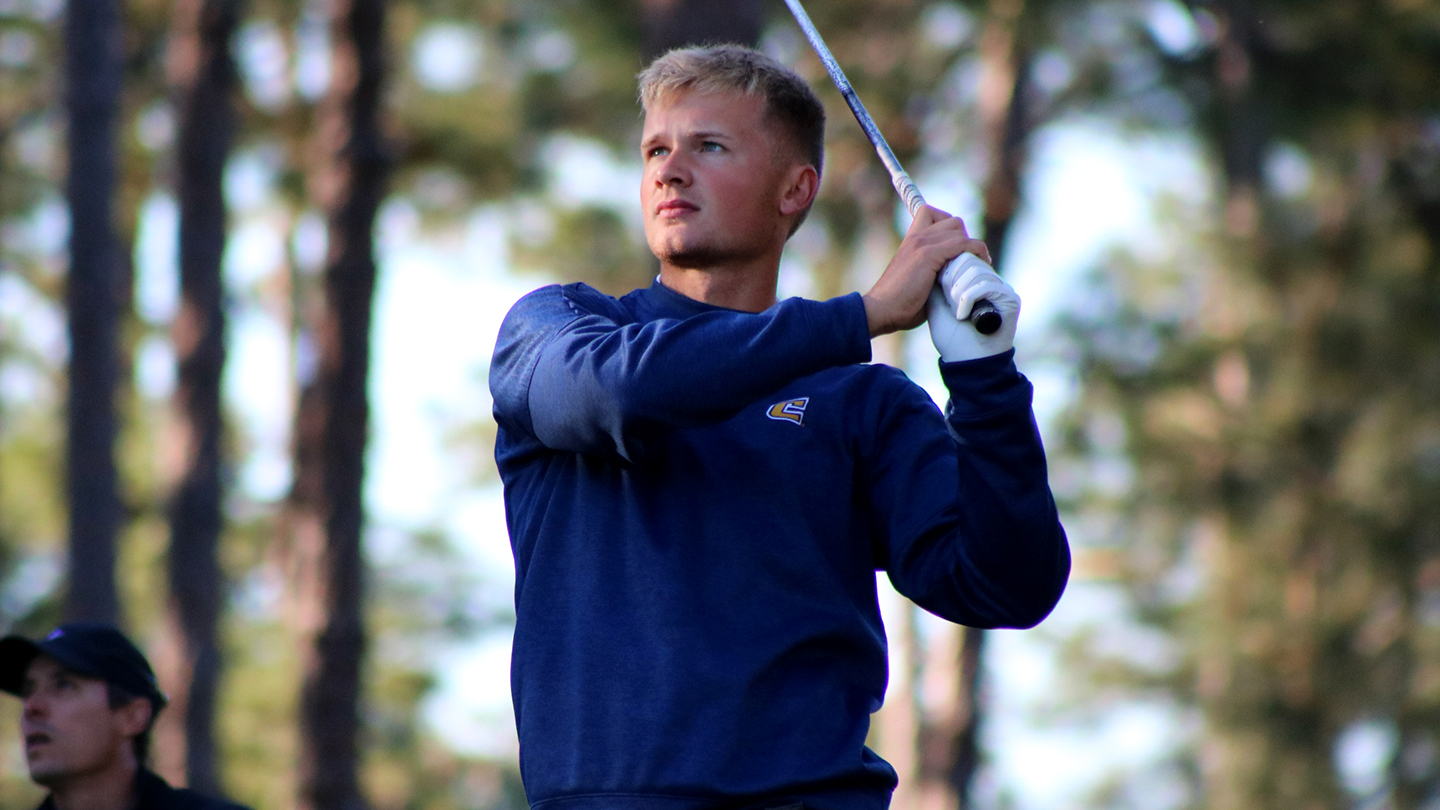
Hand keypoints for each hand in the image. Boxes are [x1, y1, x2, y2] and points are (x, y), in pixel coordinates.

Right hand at [862, 206, 990, 336]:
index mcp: (911, 240)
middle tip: (967, 261)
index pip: (932, 214)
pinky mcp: (927, 255)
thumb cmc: (899, 305)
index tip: (957, 251)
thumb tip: (960, 274)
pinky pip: (962, 243)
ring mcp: (921, 244)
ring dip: (971, 246)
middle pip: (952, 221)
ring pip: (958, 229)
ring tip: (974, 265)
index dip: (950, 229)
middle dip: (965, 239)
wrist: (880, 310)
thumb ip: (935, 271)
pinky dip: (976, 251)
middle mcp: (916, 237)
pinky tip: (979, 264)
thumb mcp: (919, 281)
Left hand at [926, 254, 1019, 361]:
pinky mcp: (1010, 299)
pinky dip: (968, 299)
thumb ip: (938, 280)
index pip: (960, 255)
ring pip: (976, 270)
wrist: (965, 362)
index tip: (939, 289)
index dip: (946, 269)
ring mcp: (1002, 289)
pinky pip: (986, 284)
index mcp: (974, 280)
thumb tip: (936, 256)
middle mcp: (990, 281)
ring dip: (959, 292)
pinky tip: (962, 316)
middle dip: (951, 279)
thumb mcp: (937, 303)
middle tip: (949, 303)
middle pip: (968, 258)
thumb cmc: (952, 337)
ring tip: (956, 312)